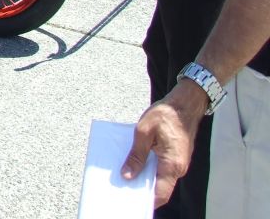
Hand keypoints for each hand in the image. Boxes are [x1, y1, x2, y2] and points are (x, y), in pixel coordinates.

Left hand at [122, 82, 206, 207]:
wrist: (185, 104)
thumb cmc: (166, 115)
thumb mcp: (144, 132)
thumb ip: (136, 155)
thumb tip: (128, 175)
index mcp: (172, 164)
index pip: (160, 192)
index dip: (146, 201)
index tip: (131, 203)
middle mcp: (178, 168)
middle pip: (159, 188)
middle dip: (142, 191)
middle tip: (122, 191)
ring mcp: (178, 163)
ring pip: (160, 179)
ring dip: (144, 180)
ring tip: (124, 178)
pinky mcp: (176, 158)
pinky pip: (162, 170)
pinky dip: (149, 171)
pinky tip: (135, 165)